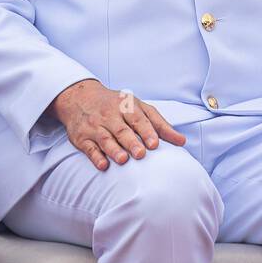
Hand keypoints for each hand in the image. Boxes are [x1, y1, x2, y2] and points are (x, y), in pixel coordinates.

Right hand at [50, 79, 185, 170]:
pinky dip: (95, 156)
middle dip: (131, 142)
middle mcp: (110, 115)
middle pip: (121, 130)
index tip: (155, 144)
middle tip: (141, 154)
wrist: (80, 97)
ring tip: (123, 160)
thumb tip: (181, 141)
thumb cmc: (116, 104)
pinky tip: (103, 165)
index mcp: (126, 106)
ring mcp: (95, 126)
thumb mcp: (138, 107)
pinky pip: (88, 147)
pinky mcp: (82, 138)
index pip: (138, 119)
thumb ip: (159, 124)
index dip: (147, 131)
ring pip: (105, 138)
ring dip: (113, 150)